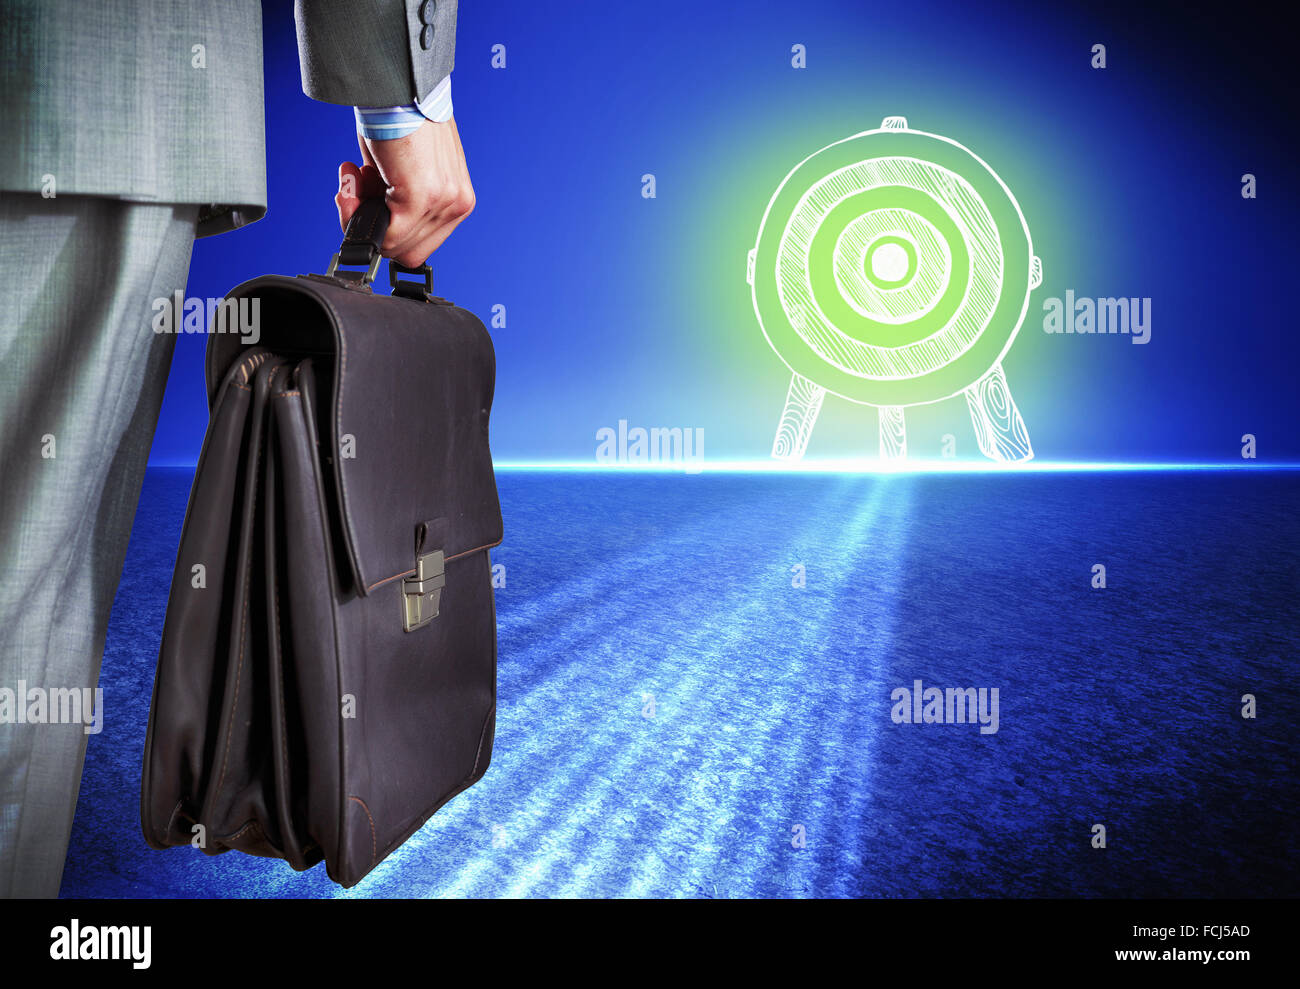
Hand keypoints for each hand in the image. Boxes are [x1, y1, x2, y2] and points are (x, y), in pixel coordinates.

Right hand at [336, 116, 474, 267]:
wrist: (396, 85)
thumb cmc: (398, 119)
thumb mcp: (403, 171)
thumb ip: (396, 201)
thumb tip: (372, 220)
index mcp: (458, 198)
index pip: (421, 243)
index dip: (386, 228)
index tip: (364, 196)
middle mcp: (458, 203)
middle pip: (407, 251)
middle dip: (371, 223)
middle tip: (354, 187)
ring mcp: (444, 202)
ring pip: (393, 245)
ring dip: (358, 212)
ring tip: (354, 174)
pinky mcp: (422, 198)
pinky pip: (386, 236)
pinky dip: (355, 213)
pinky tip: (351, 176)